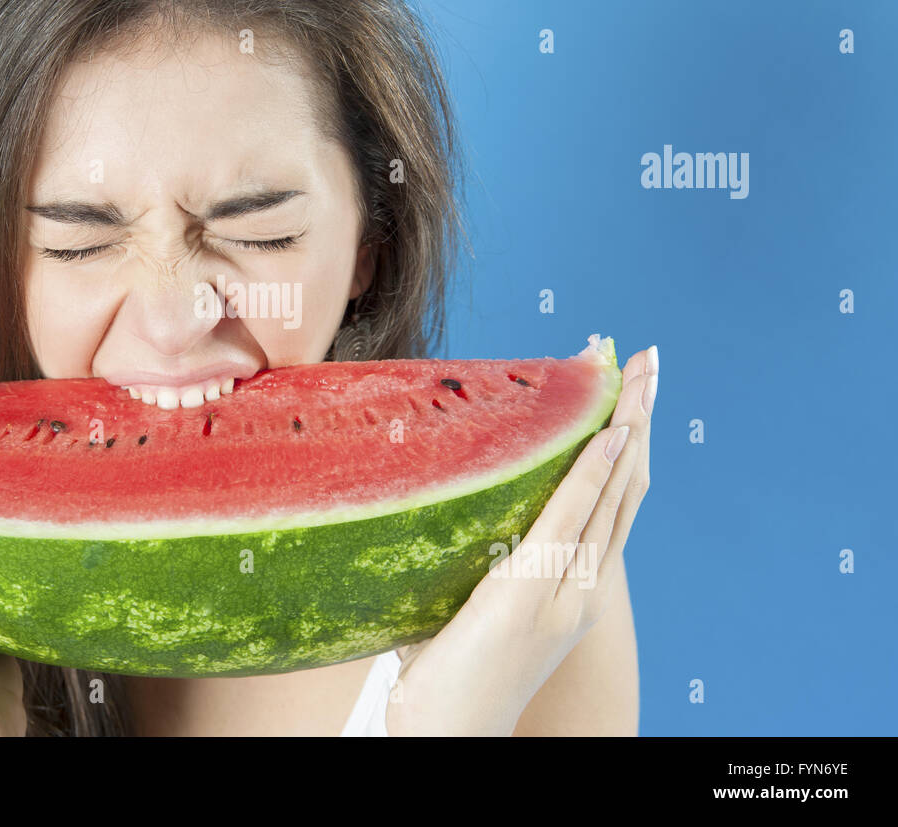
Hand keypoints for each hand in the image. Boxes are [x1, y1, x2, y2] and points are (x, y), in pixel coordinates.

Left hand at [386, 345, 656, 735]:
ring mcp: (564, 590)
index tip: (630, 394)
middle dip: (642, 419)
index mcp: (572, 585)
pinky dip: (595, 472)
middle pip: (625, 488)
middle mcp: (582, 585)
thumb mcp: (470, 602)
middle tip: (654, 362)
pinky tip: (610, 431)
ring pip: (611, 494)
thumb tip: (438, 504)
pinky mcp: (532, 592)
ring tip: (644, 376)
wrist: (451, 733)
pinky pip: (571, 519)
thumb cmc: (448, 672)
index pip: (609, 503)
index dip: (623, 446)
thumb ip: (475, 557)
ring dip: (629, 428)